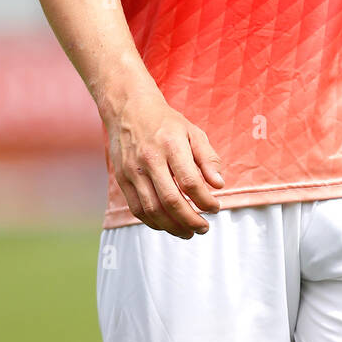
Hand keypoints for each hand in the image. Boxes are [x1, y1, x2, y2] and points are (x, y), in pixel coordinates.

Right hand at [106, 87, 223, 238]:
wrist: (129, 109)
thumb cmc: (166, 123)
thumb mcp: (193, 132)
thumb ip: (208, 159)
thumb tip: (219, 185)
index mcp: (170, 145)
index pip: (190, 181)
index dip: (205, 200)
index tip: (215, 207)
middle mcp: (149, 159)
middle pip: (170, 200)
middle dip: (190, 220)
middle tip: (204, 227)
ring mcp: (132, 170)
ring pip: (152, 209)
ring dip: (173, 227)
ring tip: (189, 232)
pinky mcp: (122, 179)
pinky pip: (137, 209)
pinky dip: (154, 222)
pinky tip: (168, 225)